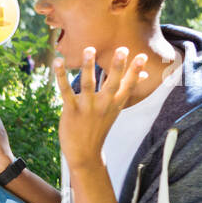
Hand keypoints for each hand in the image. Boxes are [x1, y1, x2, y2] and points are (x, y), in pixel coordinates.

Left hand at [56, 46, 147, 170]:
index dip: (135, 71)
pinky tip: (58, 61)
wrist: (85, 153)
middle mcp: (104, 105)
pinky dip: (61, 75)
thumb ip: (125, 89)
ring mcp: (87, 108)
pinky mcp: (71, 110)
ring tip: (89, 49)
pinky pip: (65, 90)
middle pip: (113, 84)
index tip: (142, 56)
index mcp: (116, 104)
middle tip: (122, 49)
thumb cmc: (100, 126)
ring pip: (88, 84)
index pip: (129, 86)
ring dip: (88, 66)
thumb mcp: (116, 109)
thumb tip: (144, 75)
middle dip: (118, 67)